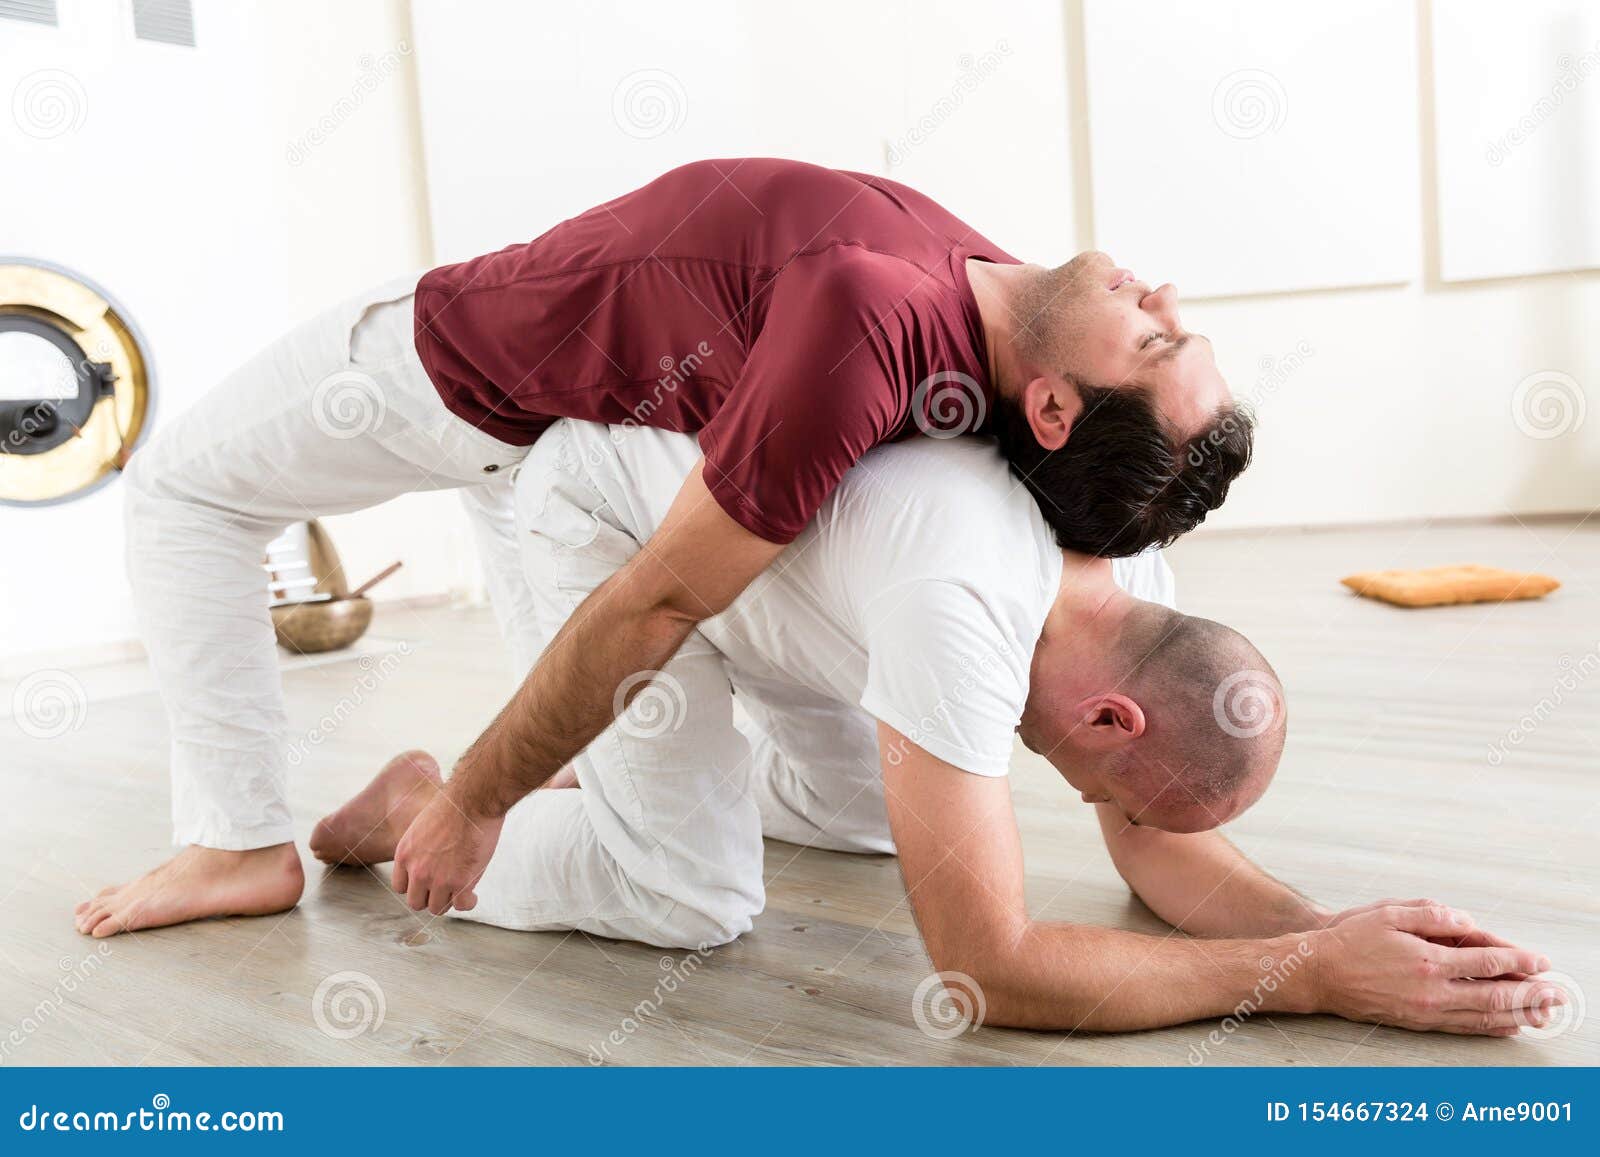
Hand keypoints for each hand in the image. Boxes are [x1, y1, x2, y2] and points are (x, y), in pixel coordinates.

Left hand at [391, 792, 503, 914]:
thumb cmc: (454, 806)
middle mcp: (418, 870)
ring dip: (450, 901)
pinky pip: (462, 906)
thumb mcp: (423, 827)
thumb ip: (422, 848)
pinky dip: (468, 903)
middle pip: (416, 902)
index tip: (428, 881)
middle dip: (431, 897)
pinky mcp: (461, 882)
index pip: (400, 887)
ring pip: (438, 908)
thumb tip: (433, 859)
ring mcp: (439, 879)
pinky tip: (473, 894)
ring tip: (461, 891)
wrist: (473, 800)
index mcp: (405, 854)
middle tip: (446, 888)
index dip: (416, 886)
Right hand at [1308, 904, 1560, 1035]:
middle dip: (1530, 995)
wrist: (1319, 974)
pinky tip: (1507, 1026)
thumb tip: (1466, 921)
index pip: (1487, 963)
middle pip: (1494, 996)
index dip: (1519, 962)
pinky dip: (1491, 1028)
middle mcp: (1432, 990)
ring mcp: (1426, 1010)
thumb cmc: (1350, 940)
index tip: (1540, 961)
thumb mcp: (1388, 913)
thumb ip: (1431, 915)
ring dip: (1518, 1016)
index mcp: (1428, 959)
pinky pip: (1464, 1027)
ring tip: (1543, 1014)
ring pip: (1483, 1017)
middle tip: (1557, 995)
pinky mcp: (1418, 1022)